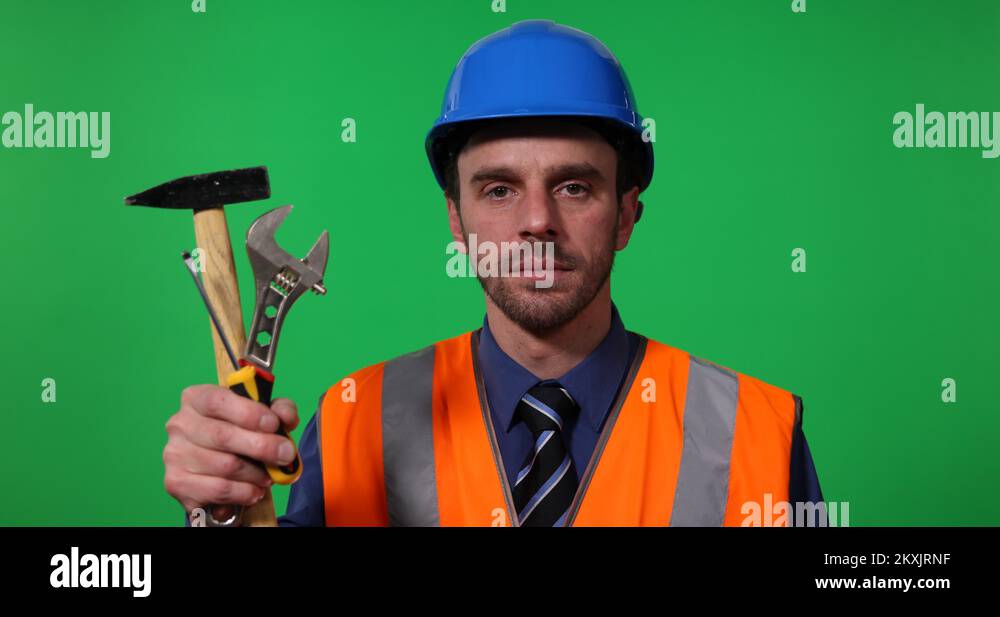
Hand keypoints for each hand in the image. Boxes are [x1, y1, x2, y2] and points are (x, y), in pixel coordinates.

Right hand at [163, 385, 298, 513]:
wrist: (217, 468)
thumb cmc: (241, 433)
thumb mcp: (264, 414)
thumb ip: (279, 409)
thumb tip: (285, 418)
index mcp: (196, 398)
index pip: (217, 401)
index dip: (248, 413)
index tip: (273, 424)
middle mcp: (180, 424)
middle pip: (222, 436)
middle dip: (262, 447)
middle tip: (285, 454)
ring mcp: (175, 454)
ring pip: (225, 466)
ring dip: (256, 474)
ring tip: (269, 476)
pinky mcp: (177, 482)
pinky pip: (219, 490)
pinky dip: (244, 492)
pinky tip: (254, 490)